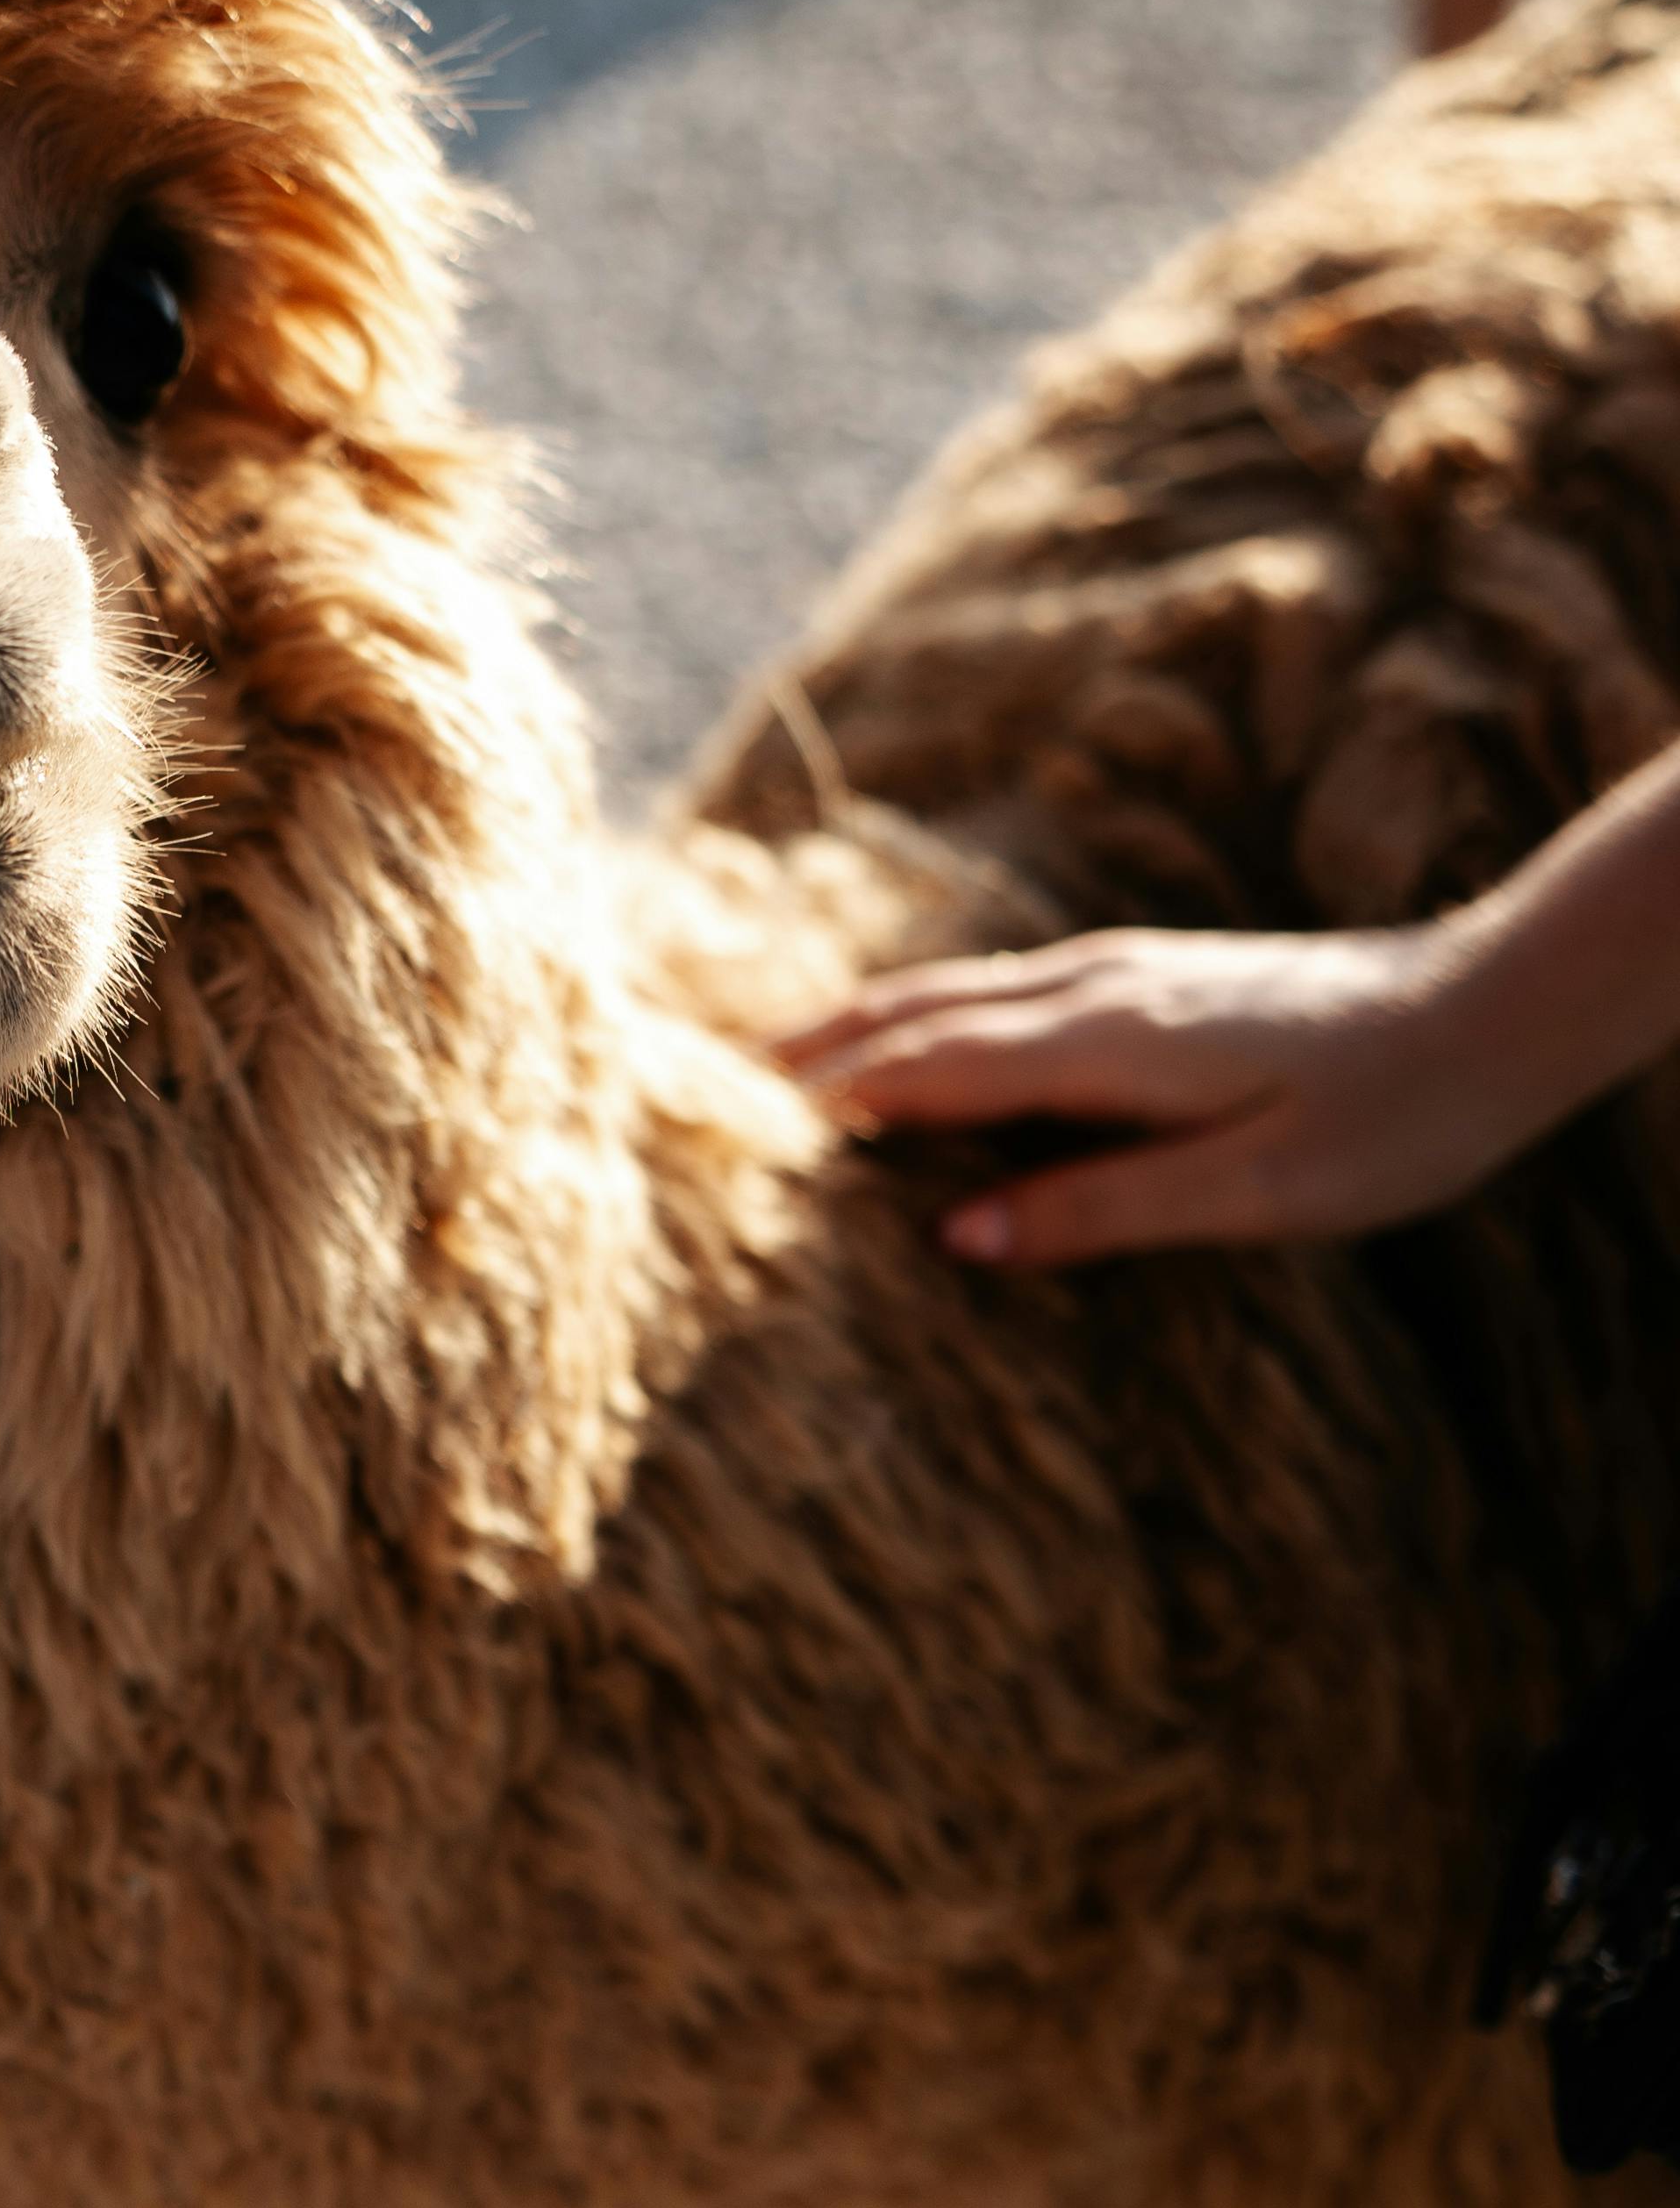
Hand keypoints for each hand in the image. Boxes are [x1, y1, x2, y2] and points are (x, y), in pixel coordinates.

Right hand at [775, 921, 1517, 1262]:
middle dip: (815, 1051)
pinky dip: (929, 1013)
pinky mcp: (1156, 973)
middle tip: (710, 1092)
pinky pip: (1003, 988)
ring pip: (958, 989)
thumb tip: (958, 1237)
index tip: (727, 1131)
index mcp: (1108, 1044)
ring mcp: (1126, 970)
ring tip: (780, 1063)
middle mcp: (1100, 988)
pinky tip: (921, 1035)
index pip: (929, 1067)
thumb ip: (1101, 1208)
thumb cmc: (1391, 1118)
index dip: (826, 1099)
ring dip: (864, 1023)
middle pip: (922, 1012)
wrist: (1497, 1009)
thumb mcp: (1254, 1191)